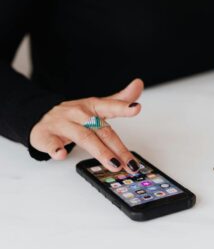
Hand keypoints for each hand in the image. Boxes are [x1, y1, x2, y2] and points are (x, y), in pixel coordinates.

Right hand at [30, 78, 144, 172]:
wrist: (40, 116)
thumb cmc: (75, 115)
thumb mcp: (97, 105)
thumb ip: (120, 99)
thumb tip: (139, 84)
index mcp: (92, 106)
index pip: (110, 106)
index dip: (123, 107)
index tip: (136, 108)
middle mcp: (79, 114)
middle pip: (101, 130)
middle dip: (118, 148)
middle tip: (131, 163)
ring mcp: (62, 124)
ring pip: (83, 137)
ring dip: (100, 152)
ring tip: (114, 164)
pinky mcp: (45, 136)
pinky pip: (51, 143)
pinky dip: (55, 149)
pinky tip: (61, 154)